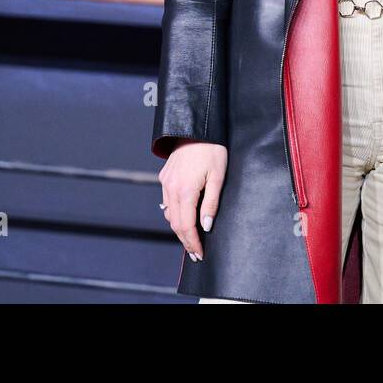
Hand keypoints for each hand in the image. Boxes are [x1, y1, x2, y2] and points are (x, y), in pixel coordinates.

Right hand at [158, 139, 227, 261]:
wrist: (196, 127)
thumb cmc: (212, 150)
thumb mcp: (218, 176)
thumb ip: (211, 204)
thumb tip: (206, 227)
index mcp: (185, 191)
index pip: (186, 226)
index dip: (192, 243)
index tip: (200, 254)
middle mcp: (171, 189)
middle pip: (175, 224)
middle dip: (185, 240)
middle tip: (195, 253)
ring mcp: (165, 182)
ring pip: (168, 214)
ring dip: (178, 228)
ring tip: (190, 239)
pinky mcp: (164, 176)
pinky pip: (166, 201)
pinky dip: (173, 213)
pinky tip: (181, 218)